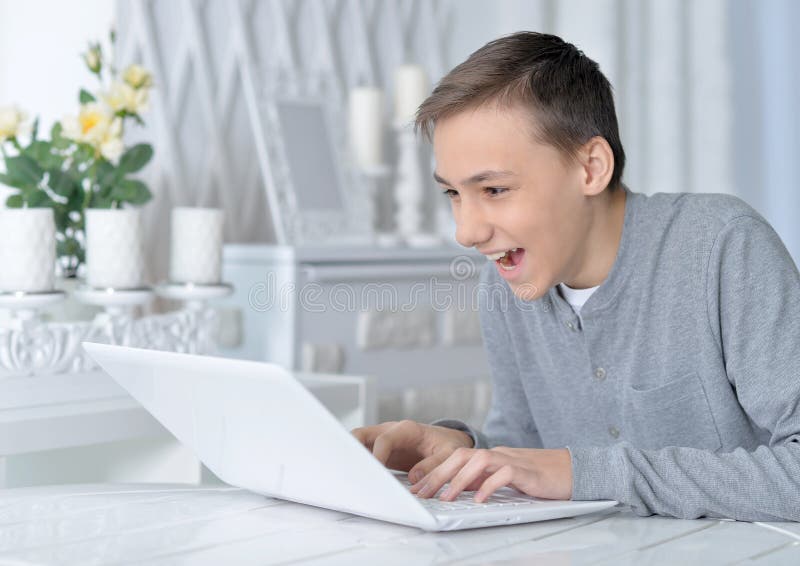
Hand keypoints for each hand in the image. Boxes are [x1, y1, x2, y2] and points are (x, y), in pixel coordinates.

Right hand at [351, 420, 473, 481]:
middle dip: (351, 450)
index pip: (384, 440)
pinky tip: (356, 478)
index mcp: (407, 429)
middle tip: (350, 472)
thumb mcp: (449, 454)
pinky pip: (362, 453)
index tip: (375, 475)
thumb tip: (415, 478)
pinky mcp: (380, 451)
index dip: (377, 457)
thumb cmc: (447, 445)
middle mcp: (391, 431)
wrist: (446, 441)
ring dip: (351, 456)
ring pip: (357, 442)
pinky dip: (357, 463)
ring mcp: (383, 440)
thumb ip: (434, 464)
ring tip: (348, 477)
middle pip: (361, 434)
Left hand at [409, 446, 572, 501]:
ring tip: (445, 498)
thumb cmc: (540, 477)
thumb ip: (483, 480)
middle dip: (438, 474)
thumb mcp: (505, 479)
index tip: (416, 486)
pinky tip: (480, 499)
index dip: (434, 470)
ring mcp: (513, 460)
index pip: (456, 457)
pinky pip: (505, 473)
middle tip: (422, 493)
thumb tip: (457, 489)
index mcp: (491, 456)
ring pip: (479, 460)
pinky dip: (489, 485)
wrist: (574, 470)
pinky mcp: (529, 471)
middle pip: (461, 455)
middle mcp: (498, 454)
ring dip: (458, 480)